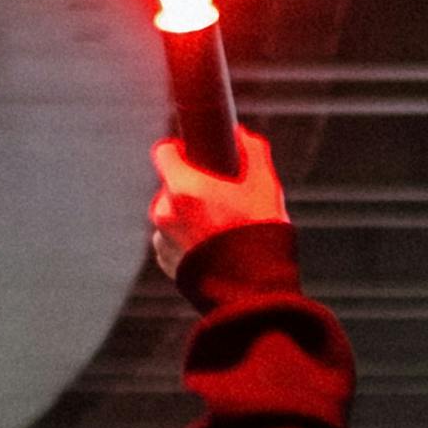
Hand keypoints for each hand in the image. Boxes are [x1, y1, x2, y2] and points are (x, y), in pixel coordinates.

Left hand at [152, 130, 289, 273]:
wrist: (252, 291)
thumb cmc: (259, 235)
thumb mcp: (265, 187)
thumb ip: (253, 153)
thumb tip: (243, 136)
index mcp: (184, 187)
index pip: (163, 152)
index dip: (179, 149)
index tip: (193, 154)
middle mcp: (165, 211)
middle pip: (169, 185)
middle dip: (189, 187)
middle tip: (218, 196)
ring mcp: (162, 239)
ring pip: (170, 214)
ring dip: (186, 215)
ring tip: (218, 228)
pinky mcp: (166, 263)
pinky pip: (171, 241)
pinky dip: (186, 240)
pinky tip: (211, 247)